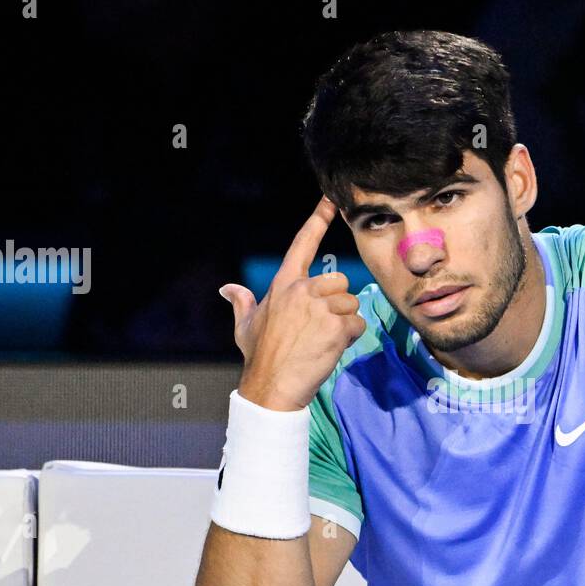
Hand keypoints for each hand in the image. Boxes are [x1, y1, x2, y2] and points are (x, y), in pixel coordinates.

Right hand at [219, 195, 365, 410]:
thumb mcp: (245, 327)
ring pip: (351, 304)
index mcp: (282, 284)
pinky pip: (357, 324)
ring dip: (345, 322)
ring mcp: (319, 307)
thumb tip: (227, 289)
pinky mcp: (335, 326)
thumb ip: (242, 303)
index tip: (330, 199)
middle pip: (340, 280)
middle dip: (338, 302)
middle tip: (321, 326)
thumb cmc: (259, 357)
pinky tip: (332, 349)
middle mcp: (301, 290)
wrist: (272, 386)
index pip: (302, 243)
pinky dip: (351, 338)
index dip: (317, 218)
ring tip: (324, 340)